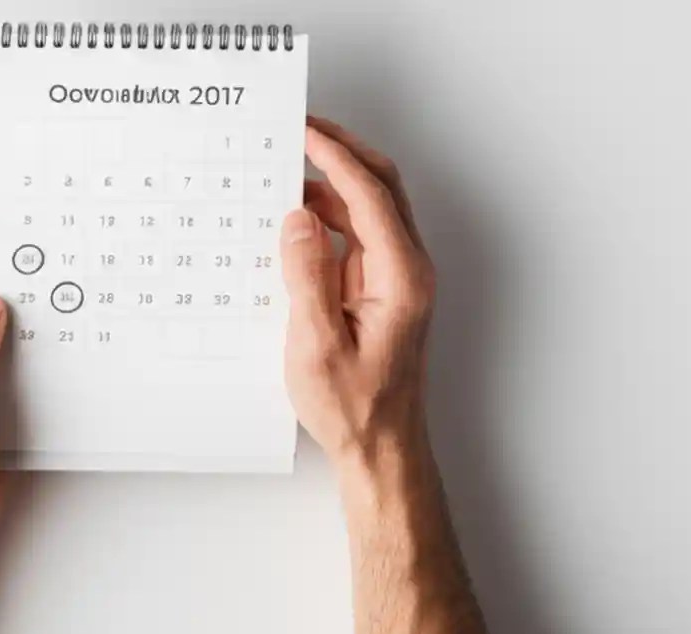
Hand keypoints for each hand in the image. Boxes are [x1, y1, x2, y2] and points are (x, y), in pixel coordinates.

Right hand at [280, 117, 436, 470]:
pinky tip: (293, 220)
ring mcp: (396, 278)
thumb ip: (306, 278)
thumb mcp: (316, 345)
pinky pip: (356, 237)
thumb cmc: (354, 407)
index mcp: (401, 277)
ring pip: (369, 209)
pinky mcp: (381, 291)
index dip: (335, 157)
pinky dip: (327, 218)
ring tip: (283, 171)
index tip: (303, 131)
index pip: (370, 195)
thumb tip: (297, 219)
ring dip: (330, 185)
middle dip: (341, 152)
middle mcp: (407, 269)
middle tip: (298, 129)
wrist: (380, 447)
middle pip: (380, 188)